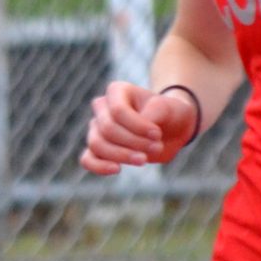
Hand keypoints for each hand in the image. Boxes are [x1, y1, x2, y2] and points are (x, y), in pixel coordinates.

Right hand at [79, 80, 196, 174]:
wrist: (172, 129)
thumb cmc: (169, 114)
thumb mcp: (168, 108)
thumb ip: (154, 113)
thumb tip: (138, 131)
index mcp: (117, 91)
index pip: (118, 111)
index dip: (137, 126)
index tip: (158, 134)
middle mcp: (102, 108)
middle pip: (108, 129)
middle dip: (134, 142)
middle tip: (157, 147)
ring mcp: (97, 128)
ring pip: (97, 144)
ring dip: (122, 155)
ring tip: (144, 160)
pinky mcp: (98, 149)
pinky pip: (87, 159)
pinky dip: (98, 166)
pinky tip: (117, 169)